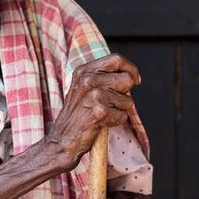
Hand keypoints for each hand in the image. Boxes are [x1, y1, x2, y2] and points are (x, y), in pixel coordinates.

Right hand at [44, 53, 139, 169]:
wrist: (63, 139)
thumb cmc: (77, 115)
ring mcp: (93, 96)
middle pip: (126, 79)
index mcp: (83, 71)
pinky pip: (123, 115)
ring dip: (120, 109)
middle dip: (125, 93)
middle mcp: (87, 80)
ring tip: (102, 113)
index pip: (116, 59)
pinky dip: (116, 121)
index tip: (135, 79)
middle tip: (112, 102)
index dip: (130, 69)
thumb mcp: (84, 88)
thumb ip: (102, 77)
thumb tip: (129, 74)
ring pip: (127, 100)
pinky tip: (101, 122)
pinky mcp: (99, 112)